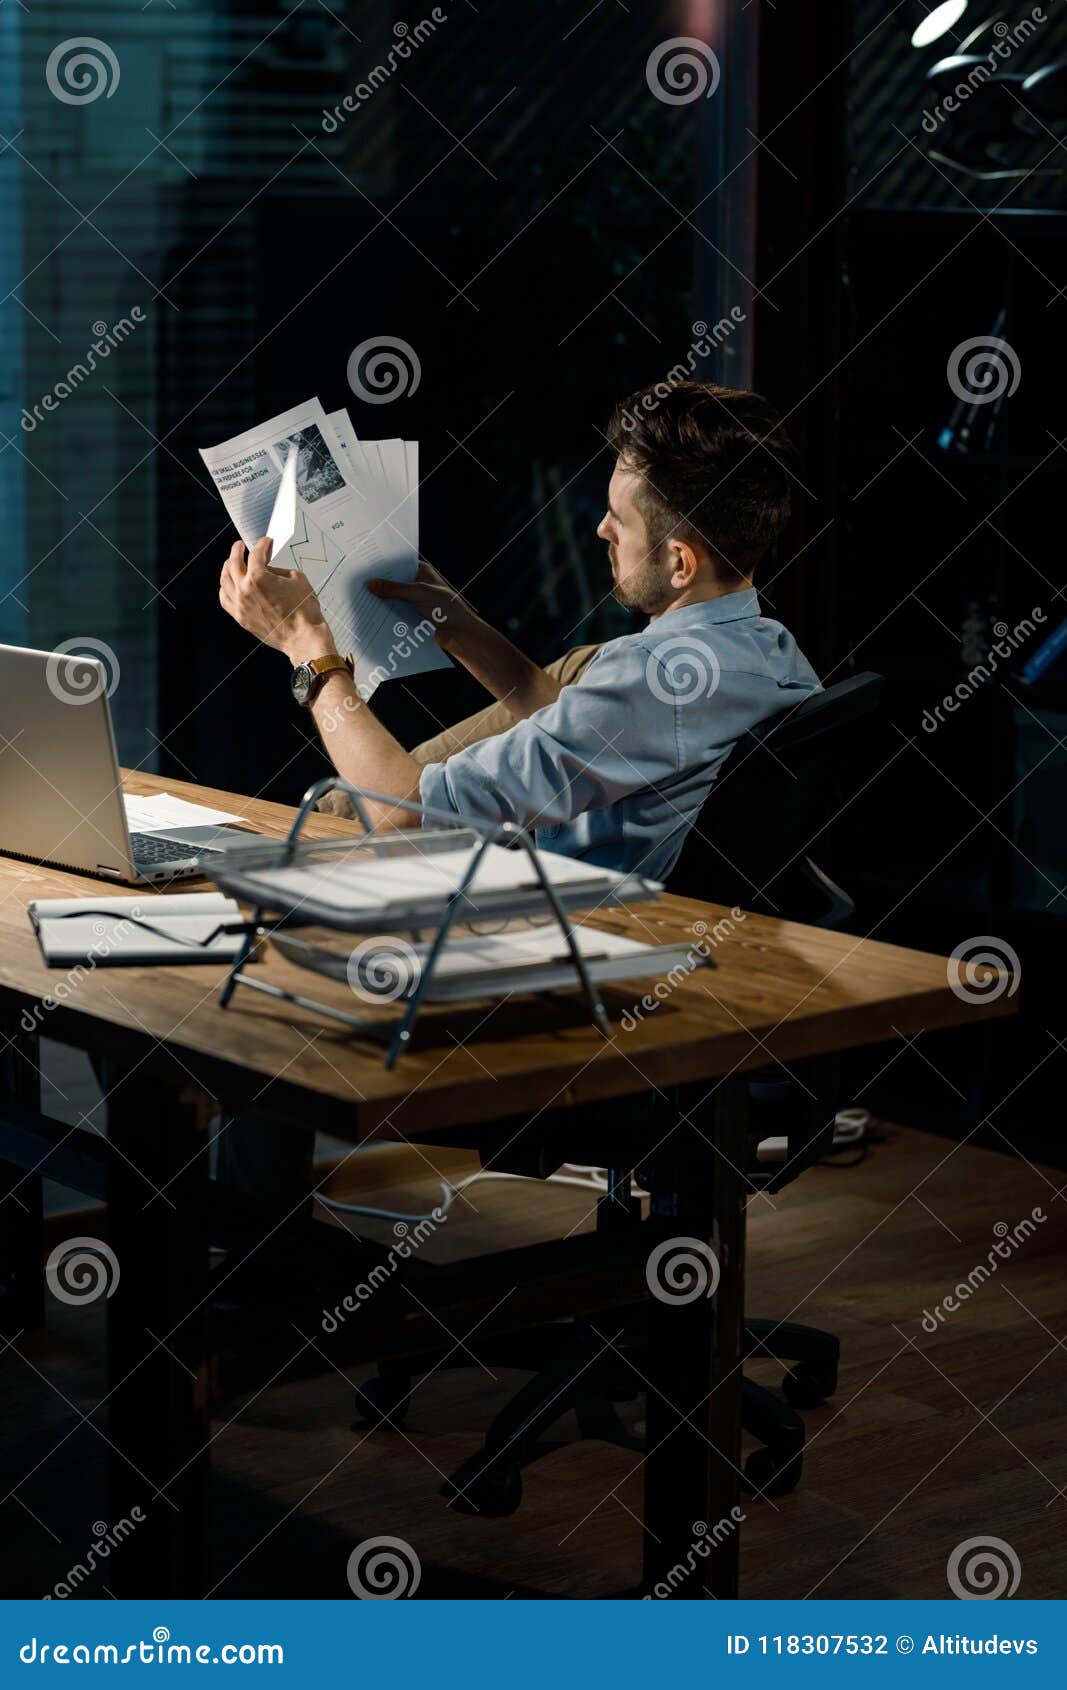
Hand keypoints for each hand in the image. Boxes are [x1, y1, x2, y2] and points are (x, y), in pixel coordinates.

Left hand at [219, 538, 335, 662]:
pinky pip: (225, 600)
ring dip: (227, 568)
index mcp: (258, 577)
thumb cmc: (304, 611)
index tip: (265, 542)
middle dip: (237, 551)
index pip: (256, 554)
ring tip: (231, 563)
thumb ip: (278, 570)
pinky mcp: (241, 618)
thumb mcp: (297, 579)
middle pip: (233, 563)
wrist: (304, 637)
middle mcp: (244, 590)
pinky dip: (225, 589)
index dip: (262, 544)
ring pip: (224, 581)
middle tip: (240, 546)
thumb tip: (269, 568)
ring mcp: (240, 605)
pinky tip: (229, 585)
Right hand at [367, 559, 479, 653]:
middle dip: (378, 584)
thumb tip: (371, 584)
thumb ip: (394, 589)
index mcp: (421, 570)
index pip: (397, 564)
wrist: (459, 634)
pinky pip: (396, 611)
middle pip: (393, 581)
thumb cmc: (445, 608)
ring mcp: (415, 600)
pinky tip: (372, 614)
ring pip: (393, 598)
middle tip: (357, 584)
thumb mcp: (418, 593)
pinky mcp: (413, 615)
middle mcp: (417, 583)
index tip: (363, 566)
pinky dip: (386, 613)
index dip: (382, 565)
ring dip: (381, 600)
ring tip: (359, 598)